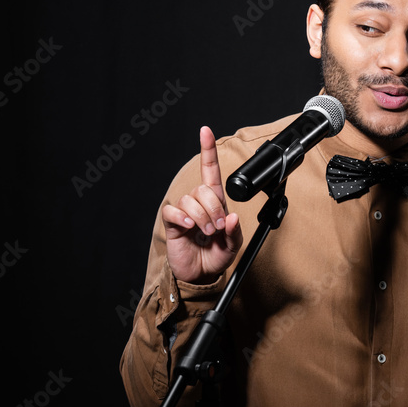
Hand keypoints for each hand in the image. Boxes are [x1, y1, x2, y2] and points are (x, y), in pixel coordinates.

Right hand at [162, 126, 242, 284]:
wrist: (200, 275)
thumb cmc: (216, 256)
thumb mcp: (233, 246)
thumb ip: (234, 231)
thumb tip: (232, 217)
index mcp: (215, 202)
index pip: (210, 170)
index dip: (208, 150)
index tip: (205, 131)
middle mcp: (198, 203)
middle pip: (204, 189)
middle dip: (214, 208)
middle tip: (218, 227)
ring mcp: (184, 212)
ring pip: (190, 200)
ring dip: (202, 217)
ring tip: (207, 233)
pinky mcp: (172, 223)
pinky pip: (173, 211)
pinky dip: (183, 218)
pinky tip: (189, 228)